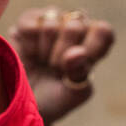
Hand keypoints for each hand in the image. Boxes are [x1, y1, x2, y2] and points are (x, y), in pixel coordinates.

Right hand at [9, 6, 114, 125]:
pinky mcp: (28, 21)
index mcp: (95, 44)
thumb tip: (77, 52)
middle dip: (63, 54)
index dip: (92, 46)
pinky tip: (30, 54)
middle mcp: (76, 27)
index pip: (103, 30)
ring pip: (51, 26)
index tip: (83, 64)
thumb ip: (80, 74)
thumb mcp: (74, 94)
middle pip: (76, 26)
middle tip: (57, 69)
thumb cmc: (55, 99)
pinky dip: (29, 46)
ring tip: (44, 63)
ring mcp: (52, 21)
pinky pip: (30, 26)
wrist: (22, 104)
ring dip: (45, 52)